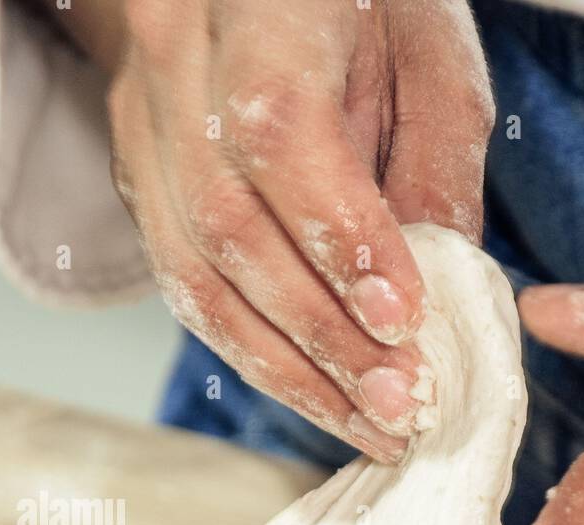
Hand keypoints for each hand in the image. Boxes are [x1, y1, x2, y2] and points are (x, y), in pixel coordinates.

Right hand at [70, 0, 493, 459]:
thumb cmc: (366, 5)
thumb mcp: (432, 63)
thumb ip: (437, 173)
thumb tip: (445, 301)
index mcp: (258, 5)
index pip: (280, 133)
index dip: (342, 240)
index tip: (405, 320)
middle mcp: (176, 57)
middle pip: (229, 224)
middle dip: (324, 334)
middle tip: (401, 402)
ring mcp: (141, 122)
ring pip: (194, 275)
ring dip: (290, 370)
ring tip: (370, 424)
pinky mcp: (139, 178)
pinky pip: (185, 286)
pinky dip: (258, 354)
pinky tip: (320, 396)